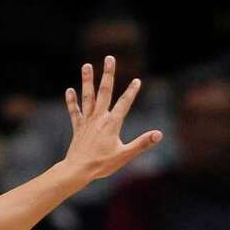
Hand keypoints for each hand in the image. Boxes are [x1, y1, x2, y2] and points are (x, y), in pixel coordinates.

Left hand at [63, 55, 161, 182]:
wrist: (78, 171)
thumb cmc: (101, 165)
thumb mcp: (124, 155)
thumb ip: (142, 143)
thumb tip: (159, 134)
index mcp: (112, 124)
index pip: (124, 103)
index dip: (131, 92)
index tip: (137, 81)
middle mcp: (99, 118)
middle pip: (104, 92)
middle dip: (108, 74)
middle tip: (109, 58)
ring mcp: (87, 122)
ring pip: (87, 97)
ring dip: (87, 81)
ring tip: (87, 65)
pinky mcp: (78, 128)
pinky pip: (74, 112)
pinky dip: (72, 102)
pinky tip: (69, 90)